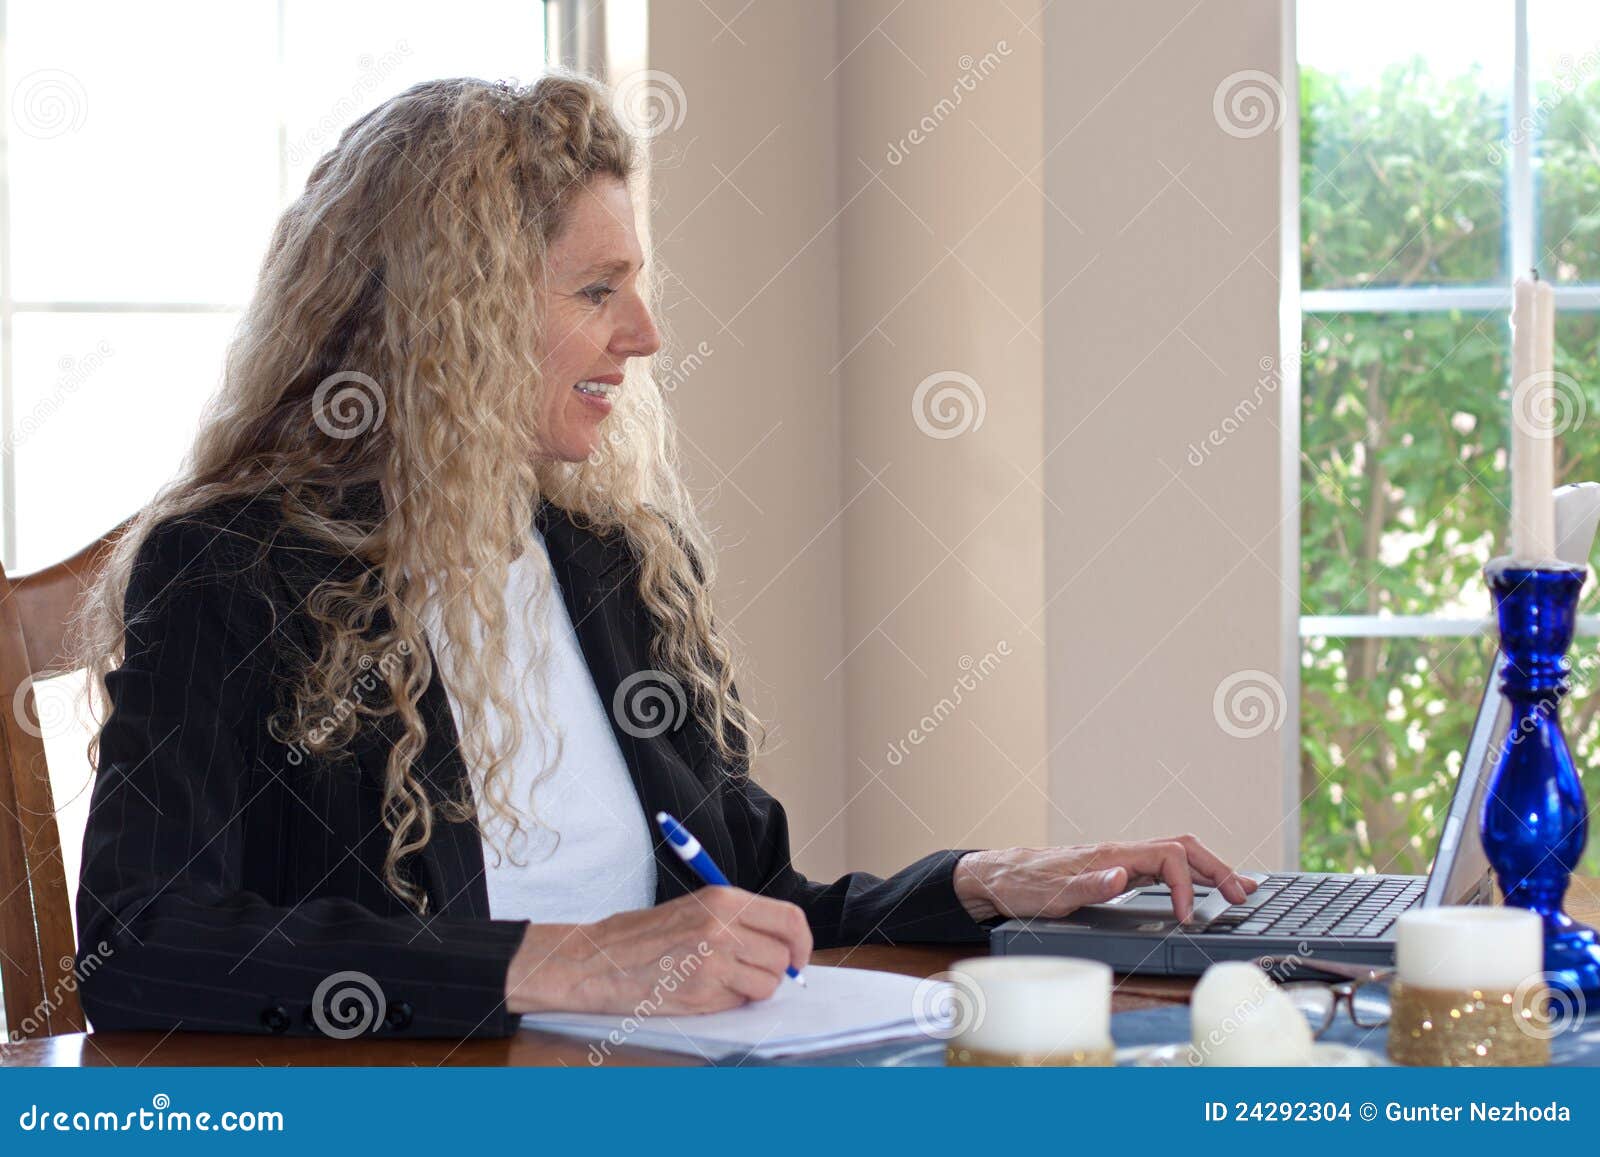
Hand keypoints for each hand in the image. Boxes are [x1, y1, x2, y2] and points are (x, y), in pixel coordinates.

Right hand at [503, 886, 812, 1014]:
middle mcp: (724, 926)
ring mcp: (714, 960)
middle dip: (776, 969)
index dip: (802, 942)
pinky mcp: (703, 991)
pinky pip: (742, 1002)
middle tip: (755, 972)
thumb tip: (780, 943)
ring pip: (768, 983)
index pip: (789, 918)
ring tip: (722, 980)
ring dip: (753, 988)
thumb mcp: (695, 908)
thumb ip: (738, 920)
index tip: (798, 955)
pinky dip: (733, 1002)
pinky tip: (705, 991)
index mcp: (724, 899)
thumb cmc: (640, 936)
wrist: (597, 961)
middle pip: (782, 955)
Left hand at [951, 835, 1258, 922]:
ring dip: (1209, 869)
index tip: (1188, 917)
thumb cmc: (1022, 887)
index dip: (1186, 886)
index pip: (1169, 858)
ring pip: (1175, 854)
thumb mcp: (1052, 895)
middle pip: (1182, 848)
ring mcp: (1119, 860)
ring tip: (1239, 888)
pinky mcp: (1115, 871)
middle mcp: (1120, 852)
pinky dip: (1188, 875)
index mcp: (1112, 855)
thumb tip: (1123, 876)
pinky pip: (1162, 867)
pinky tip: (1198, 889)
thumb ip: (1089, 886)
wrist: (995, 878)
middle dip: (1218, 869)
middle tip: (1244, 896)